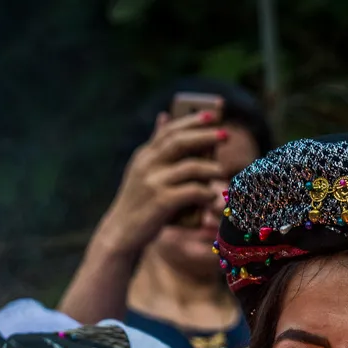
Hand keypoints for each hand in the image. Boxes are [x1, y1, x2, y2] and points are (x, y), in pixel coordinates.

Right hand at [90, 113, 227, 257]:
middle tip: (226, 134)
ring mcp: (153, 183)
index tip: (212, 115)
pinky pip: (192, 191)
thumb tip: (164, 115)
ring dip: (210, 169)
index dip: (192, 120)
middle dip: (205, 135)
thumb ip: (155, 146)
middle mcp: (147, 165)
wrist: (121, 232)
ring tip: (221, 172)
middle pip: (180, 142)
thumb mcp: (142, 169)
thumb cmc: (138, 201)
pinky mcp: (161, 202)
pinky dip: (205, 192)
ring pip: (190, 167)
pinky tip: (211, 196)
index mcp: (144, 155)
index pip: (170, 130)